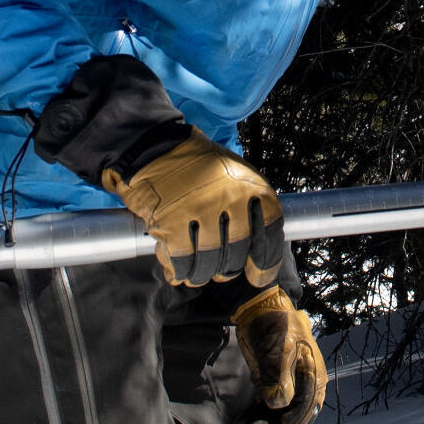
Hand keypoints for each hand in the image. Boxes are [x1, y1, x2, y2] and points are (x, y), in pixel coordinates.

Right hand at [101, 129, 285, 287]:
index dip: (266, 261)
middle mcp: (228, 198)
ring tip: (198, 273)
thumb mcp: (233, 174)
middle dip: (229, 269)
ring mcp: (199, 210)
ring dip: (203, 273)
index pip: (269, 231)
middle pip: (237, 252)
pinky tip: (177, 271)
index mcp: (249, 185)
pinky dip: (179, 271)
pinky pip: (181, 260)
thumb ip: (247, 206)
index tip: (257, 275)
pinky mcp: (171, 221)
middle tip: (221, 271)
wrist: (153, 148)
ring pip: (209, 261)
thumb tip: (254, 251)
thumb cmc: (195, 164)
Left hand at [231, 285, 325, 423]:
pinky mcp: (270, 387)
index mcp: (313, 378)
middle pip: (292, 420)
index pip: (305, 411)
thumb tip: (278, 404)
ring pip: (276, 419)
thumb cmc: (276, 325)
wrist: (259, 310)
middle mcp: (303, 387)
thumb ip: (280, 377)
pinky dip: (253, 420)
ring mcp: (287, 388)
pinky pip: (265, 411)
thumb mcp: (280, 349)